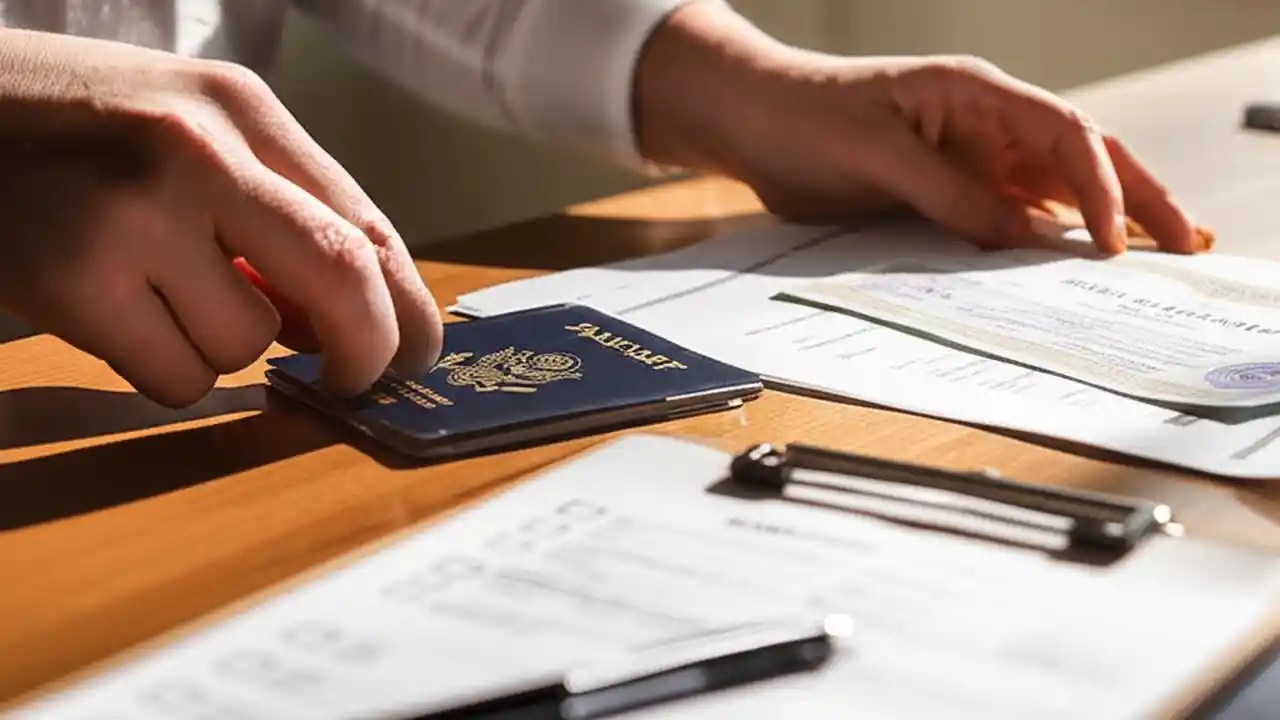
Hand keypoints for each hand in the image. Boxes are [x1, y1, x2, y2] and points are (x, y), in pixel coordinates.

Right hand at [0, 29, 441, 406]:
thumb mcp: (187, 129)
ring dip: (223, 348)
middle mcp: (197, 150)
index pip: (365, 222)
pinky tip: (120, 319)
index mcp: (239, 109)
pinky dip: (166, 372)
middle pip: (342, 274)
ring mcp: (133, 214)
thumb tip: (344, 322)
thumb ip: (274, 208)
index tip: (415, 351)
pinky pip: (177, 380)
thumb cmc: (74, 129)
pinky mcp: (72, 282)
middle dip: (369, 347)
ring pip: (247, 343)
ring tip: (161, 297)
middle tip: (356, 378)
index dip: (408, 306)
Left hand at [635, 4, 1202, 254]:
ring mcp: (972, 159)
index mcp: (975, 94)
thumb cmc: (805, 115)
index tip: (1114, 241)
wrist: (754, 121)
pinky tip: (1072, 269)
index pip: (1064, 134)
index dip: (1101, 187)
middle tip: (1185, 243)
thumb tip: (1020, 237)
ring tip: (1154, 260)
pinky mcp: (950, 192)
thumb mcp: (874, 154)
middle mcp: (985, 125)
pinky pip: (1010, 219)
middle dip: (1138, 199)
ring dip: (1102, 222)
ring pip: (1054, 192)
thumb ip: (947, 193)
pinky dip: (1045, 243)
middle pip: (1082, 159)